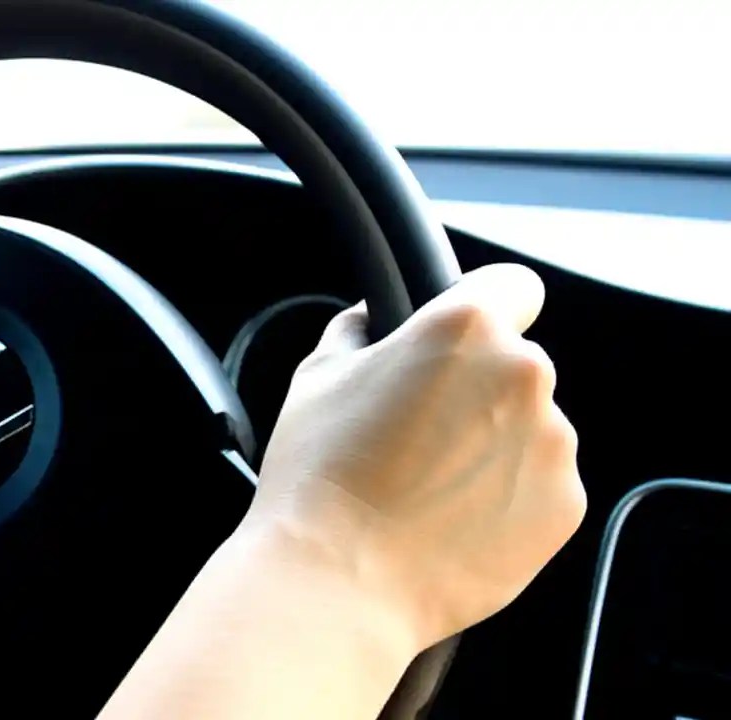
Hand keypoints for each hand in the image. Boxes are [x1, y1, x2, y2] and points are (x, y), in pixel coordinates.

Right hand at [247, 263, 584, 648]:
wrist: (341, 579)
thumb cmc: (322, 476)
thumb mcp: (315, 376)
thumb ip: (356, 330)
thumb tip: (371, 320)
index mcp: (465, 328)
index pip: (513, 285)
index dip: (484, 308)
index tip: (460, 341)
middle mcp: (523, 375)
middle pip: (516, 363)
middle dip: (478, 387)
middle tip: (419, 430)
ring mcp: (552, 443)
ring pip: (531, 426)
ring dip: (494, 444)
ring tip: (430, 484)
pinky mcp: (565, 505)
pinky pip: (541, 484)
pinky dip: (508, 496)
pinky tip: (452, 517)